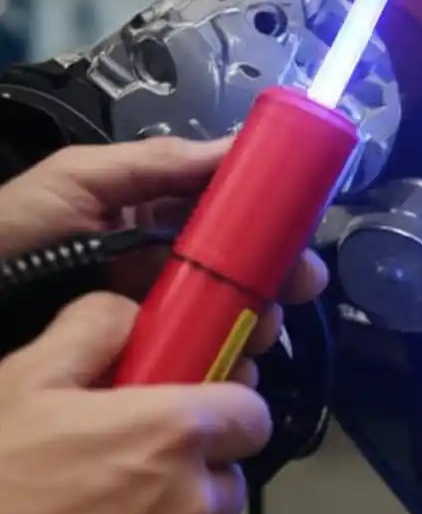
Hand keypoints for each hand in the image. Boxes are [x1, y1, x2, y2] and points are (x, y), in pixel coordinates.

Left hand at [0, 137, 329, 384]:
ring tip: (259, 334)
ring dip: (255, 323)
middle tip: (295, 291)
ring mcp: (147, 314)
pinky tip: (231, 365)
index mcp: (147, 216)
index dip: (270, 227)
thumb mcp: (78, 179)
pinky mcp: (134, 358)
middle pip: (236, 270)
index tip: (301, 243)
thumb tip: (236, 148)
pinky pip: (189, 357)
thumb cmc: (9, 234)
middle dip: (274, 280)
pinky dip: (219, 362)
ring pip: (222, 316)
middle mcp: (155, 264)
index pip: (226, 216)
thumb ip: (156, 162)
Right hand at [0, 293, 268, 513]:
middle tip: (144, 438)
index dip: (226, 399)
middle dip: (201, 452)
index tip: (197, 392)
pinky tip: (96, 512)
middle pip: (232, 471)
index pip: (253, 412)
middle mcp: (188, 499)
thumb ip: (97, 327)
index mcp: (174, 434)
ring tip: (110, 478)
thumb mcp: (29, 375)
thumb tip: (132, 319)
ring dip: (175, 495)